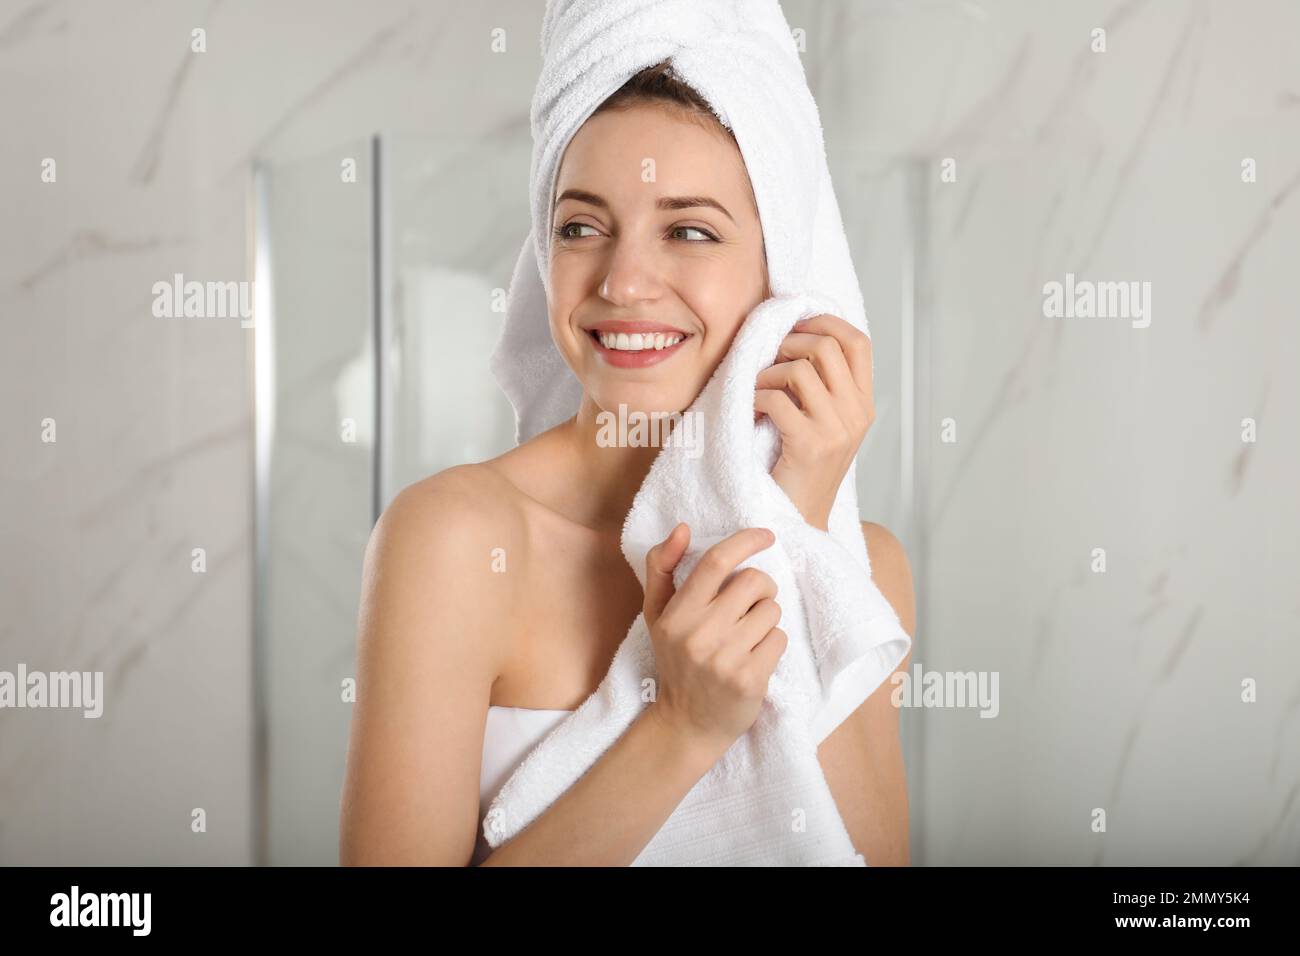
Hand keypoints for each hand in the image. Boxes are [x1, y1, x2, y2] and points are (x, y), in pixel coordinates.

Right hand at [642, 524, 788, 756]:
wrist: (687, 723)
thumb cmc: (675, 660)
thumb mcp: (657, 615)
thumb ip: (662, 568)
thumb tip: (682, 528)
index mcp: (678, 614)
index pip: (716, 562)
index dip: (745, 542)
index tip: (766, 536)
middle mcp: (700, 634)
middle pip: (754, 582)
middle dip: (763, 587)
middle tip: (753, 603)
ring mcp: (726, 659)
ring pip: (772, 611)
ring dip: (767, 618)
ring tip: (749, 635)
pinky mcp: (750, 680)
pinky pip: (779, 639)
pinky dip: (773, 643)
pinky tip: (755, 656)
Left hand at [753, 313, 874, 530]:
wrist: (799, 520)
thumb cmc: (801, 469)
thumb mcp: (824, 423)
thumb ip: (822, 386)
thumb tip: (793, 334)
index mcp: (864, 404)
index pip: (858, 342)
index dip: (825, 322)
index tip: (795, 325)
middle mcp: (857, 414)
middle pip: (827, 346)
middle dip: (788, 343)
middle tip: (768, 361)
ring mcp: (837, 430)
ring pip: (800, 369)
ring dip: (767, 373)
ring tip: (758, 391)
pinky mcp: (810, 445)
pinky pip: (776, 398)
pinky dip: (755, 398)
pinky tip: (752, 412)